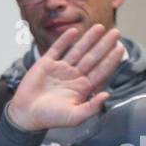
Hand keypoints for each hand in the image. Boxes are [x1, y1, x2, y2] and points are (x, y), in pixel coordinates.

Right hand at [7, 23, 125, 130]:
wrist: (26, 115)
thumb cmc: (49, 118)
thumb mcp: (74, 117)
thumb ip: (92, 108)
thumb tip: (107, 94)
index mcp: (82, 88)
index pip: (100, 71)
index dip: (110, 60)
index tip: (120, 48)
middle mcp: (73, 76)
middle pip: (92, 57)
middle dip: (104, 45)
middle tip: (116, 32)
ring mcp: (60, 69)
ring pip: (78, 50)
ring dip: (89, 39)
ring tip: (100, 27)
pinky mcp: (46, 64)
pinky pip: (57, 49)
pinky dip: (65, 40)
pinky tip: (74, 31)